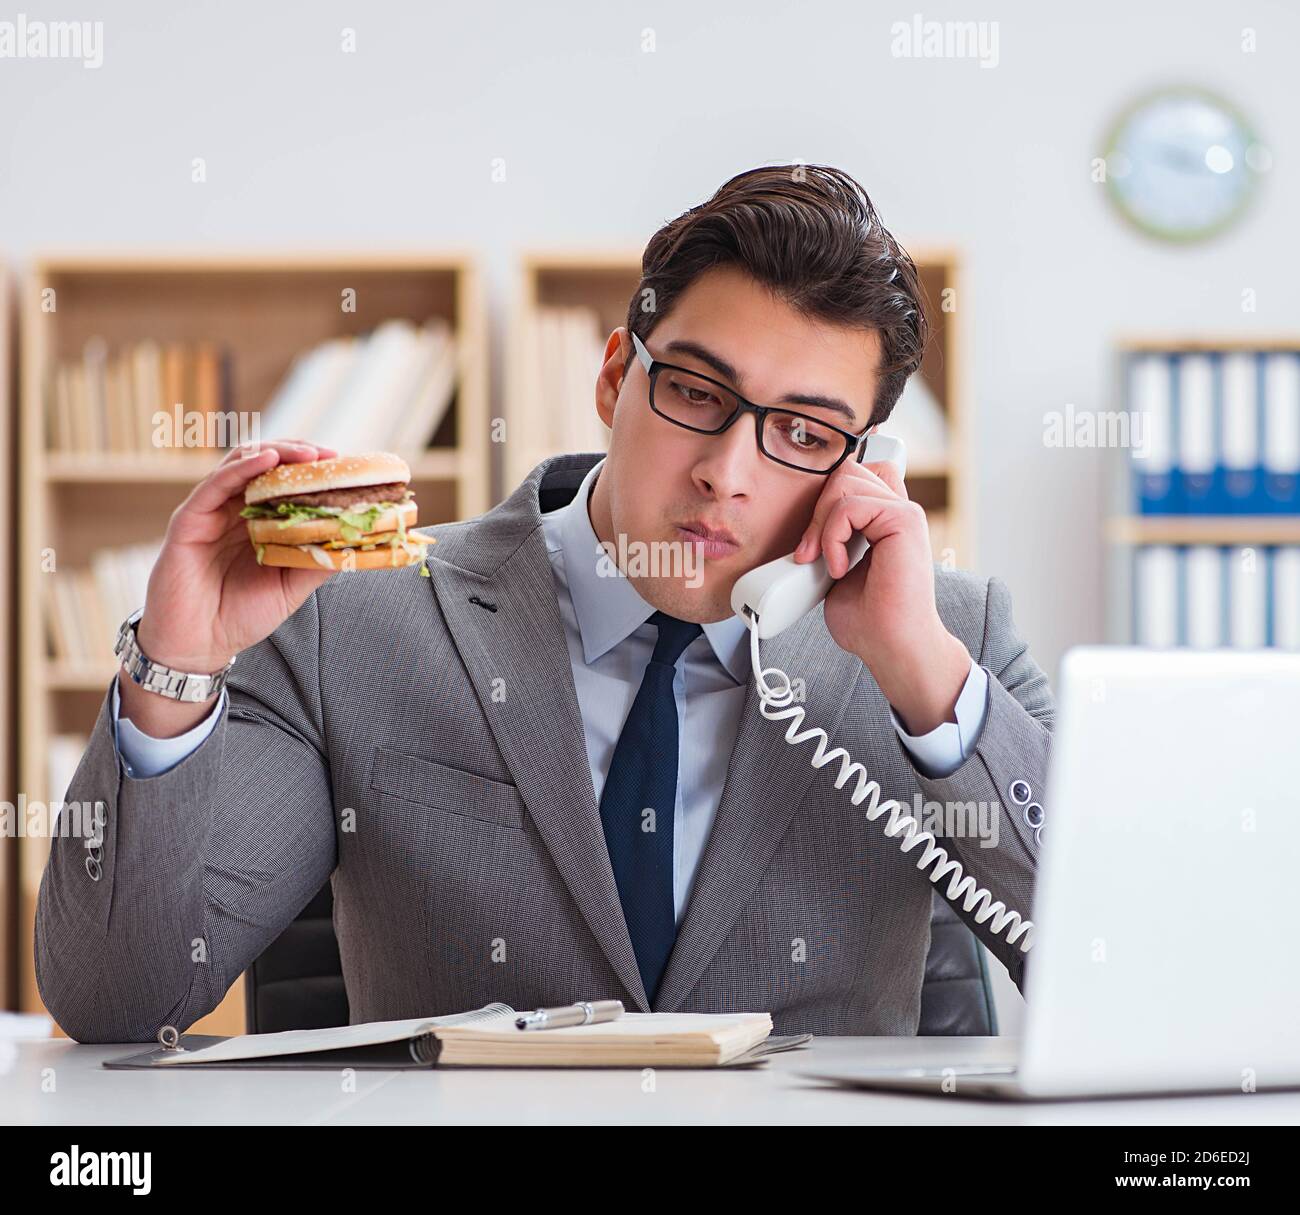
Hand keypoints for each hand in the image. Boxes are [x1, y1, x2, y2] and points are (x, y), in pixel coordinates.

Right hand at [120, 439, 338, 735]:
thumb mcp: (289, 589)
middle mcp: (234, 511)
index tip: (344, 468)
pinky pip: (216, 484)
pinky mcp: (189, 519)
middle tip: (331, 457)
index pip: (285, 484)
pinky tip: (267, 459)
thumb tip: (354, 543)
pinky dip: (242, 467)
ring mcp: (211, 512)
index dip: (312, 472)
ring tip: (308, 453)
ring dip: (277, 452)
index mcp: (257, 524)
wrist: (198, 644)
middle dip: (300, 455)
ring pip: (242, 464)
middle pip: (266, 466)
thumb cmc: (239, 616)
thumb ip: (316, 564)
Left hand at [791, 456, 970, 734]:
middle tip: (809, 553)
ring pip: (845, 481)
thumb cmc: (869, 621)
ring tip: (824, 561)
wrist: (892, 648)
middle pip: (846, 469)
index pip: (853, 473)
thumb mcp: (835, 571)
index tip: (811, 543)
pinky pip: (850, 505)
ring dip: (821, 524)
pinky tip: (838, 567)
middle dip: (817, 507)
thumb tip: (802, 533)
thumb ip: (827, 541)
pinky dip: (832, 537)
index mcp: (884, 520)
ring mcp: (904, 513)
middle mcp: (897, 511)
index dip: (825, 496)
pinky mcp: (905, 521)